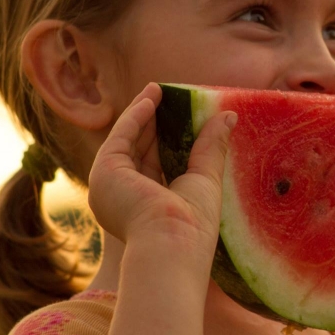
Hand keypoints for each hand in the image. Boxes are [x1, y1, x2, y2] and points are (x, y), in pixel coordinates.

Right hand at [87, 82, 235, 257]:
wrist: (174, 244)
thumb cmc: (194, 225)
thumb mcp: (205, 179)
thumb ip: (211, 147)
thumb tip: (229, 116)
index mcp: (144, 207)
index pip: (153, 166)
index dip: (164, 139)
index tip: (178, 117)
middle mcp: (122, 198)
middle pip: (138, 151)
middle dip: (153, 123)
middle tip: (168, 98)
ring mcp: (109, 186)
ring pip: (126, 141)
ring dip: (142, 113)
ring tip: (158, 91)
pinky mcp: (105, 172)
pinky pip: (121, 136)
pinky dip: (135, 116)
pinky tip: (151, 99)